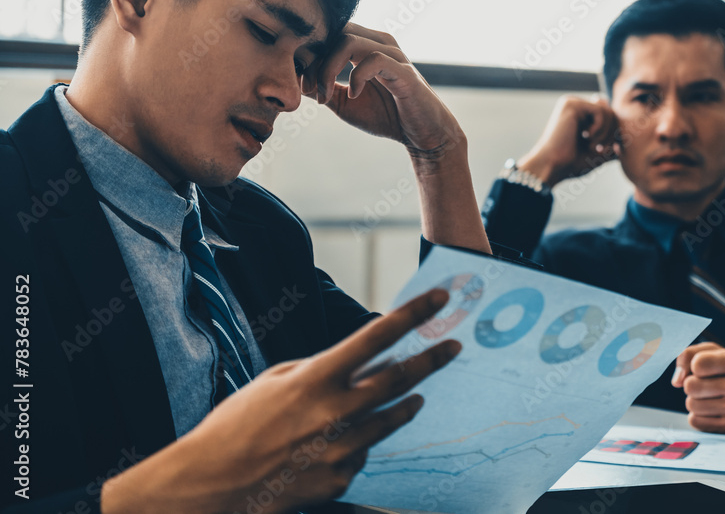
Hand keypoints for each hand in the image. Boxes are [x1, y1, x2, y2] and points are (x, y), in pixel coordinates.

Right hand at [101, 289, 460, 513]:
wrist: (212, 484)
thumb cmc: (236, 425)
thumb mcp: (276, 380)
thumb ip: (323, 368)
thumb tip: (366, 361)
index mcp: (316, 379)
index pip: (376, 337)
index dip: (412, 315)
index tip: (439, 299)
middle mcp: (336, 413)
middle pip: (400, 379)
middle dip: (432, 359)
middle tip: (453, 346)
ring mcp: (342, 449)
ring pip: (391, 418)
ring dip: (408, 402)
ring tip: (417, 394)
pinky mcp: (341, 478)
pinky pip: (363, 453)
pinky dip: (360, 442)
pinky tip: (336, 444)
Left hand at [301, 22, 465, 165]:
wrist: (421, 135)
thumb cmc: (386, 116)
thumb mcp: (345, 103)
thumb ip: (323, 88)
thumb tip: (294, 81)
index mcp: (364, 46)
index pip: (328, 34)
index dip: (308, 55)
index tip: (300, 85)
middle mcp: (378, 43)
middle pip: (334, 31)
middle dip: (314, 60)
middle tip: (309, 90)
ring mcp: (393, 54)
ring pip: (348, 41)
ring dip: (328, 69)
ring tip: (326, 96)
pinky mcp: (404, 71)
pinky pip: (373, 60)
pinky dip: (356, 77)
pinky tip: (354, 95)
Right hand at [517, 95, 618, 186]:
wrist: (552, 166)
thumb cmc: (570, 164)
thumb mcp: (597, 154)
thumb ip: (611, 145)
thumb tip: (624, 140)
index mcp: (579, 115)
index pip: (608, 115)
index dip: (612, 133)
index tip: (603, 150)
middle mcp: (575, 105)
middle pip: (611, 112)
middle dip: (611, 134)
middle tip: (599, 150)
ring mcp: (572, 102)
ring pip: (608, 111)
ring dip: (606, 133)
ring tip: (593, 146)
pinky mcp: (571, 104)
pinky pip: (601, 111)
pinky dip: (600, 129)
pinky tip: (587, 138)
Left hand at [671, 342, 724, 433]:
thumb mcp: (717, 352)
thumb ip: (689, 355)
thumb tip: (676, 380)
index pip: (698, 363)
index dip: (694, 365)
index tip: (704, 367)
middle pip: (691, 386)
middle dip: (692, 383)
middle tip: (705, 383)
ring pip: (691, 404)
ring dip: (694, 399)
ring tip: (710, 396)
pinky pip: (695, 421)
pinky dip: (698, 415)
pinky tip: (713, 409)